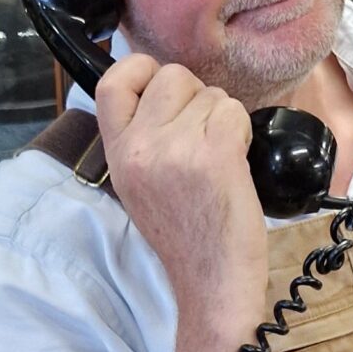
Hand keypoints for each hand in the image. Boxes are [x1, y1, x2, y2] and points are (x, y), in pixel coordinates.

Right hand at [95, 54, 267, 333]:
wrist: (211, 281)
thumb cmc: (185, 237)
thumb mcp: (139, 187)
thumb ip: (141, 139)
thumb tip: (162, 93)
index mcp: (118, 154)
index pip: (110, 82)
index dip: (139, 69)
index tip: (159, 86)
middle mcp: (142, 147)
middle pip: (170, 76)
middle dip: (194, 95)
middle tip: (202, 133)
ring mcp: (178, 149)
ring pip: (209, 93)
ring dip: (221, 116)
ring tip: (218, 156)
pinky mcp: (216, 155)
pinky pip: (232, 110)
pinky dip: (241, 128)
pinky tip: (236, 158)